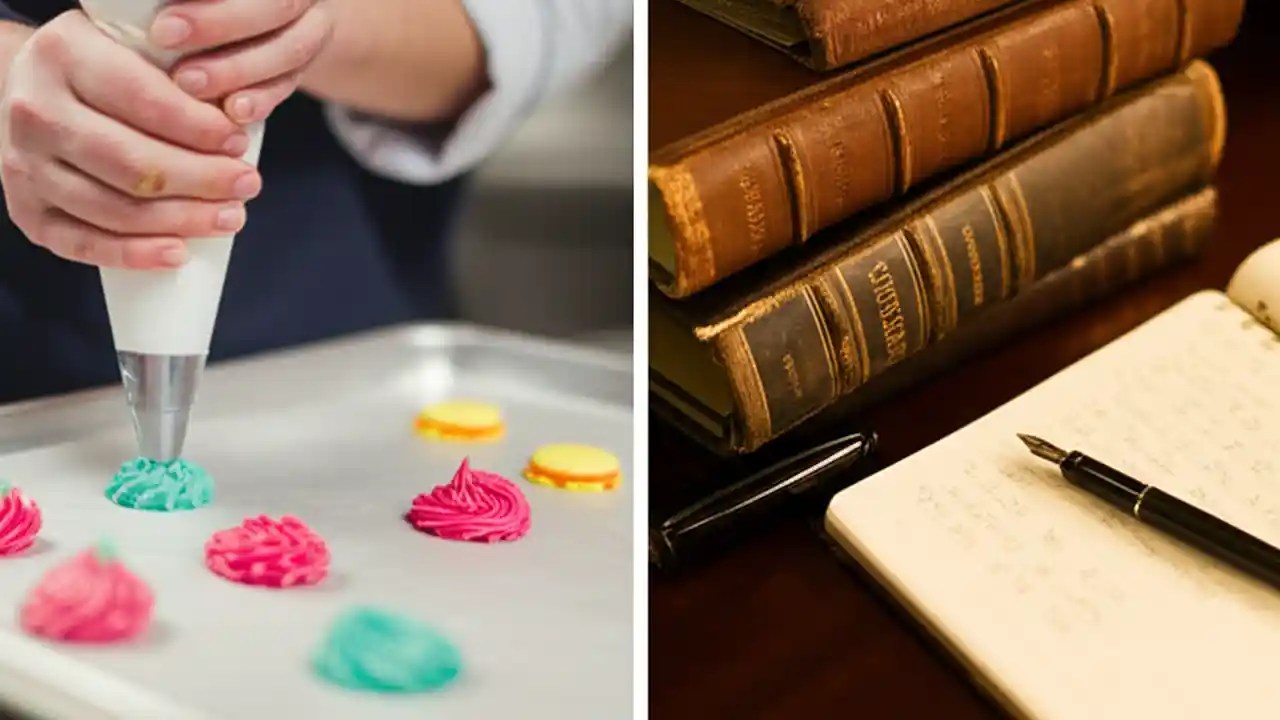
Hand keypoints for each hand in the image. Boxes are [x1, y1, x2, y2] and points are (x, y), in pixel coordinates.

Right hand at [0, 12, 260, 269]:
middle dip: (202, 179)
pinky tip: (178, 253)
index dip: (199, 128)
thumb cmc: (97, 73)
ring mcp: (26, 166)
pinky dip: (134, 254)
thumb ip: (176, 77)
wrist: (25, 92)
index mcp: (65, 56)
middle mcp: (38, 113)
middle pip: (133, 163)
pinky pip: (82, 243)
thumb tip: (237, 124)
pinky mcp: (28, 212)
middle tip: (246, 184)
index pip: (143, 99)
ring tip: (230, 217)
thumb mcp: (132, 49)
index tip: (238, 142)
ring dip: (182, 220)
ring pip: (114, 208)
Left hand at [155, 0, 333, 123]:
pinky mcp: (303, 68)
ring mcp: (312, 29)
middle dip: (219, 21)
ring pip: (291, 50)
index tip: (164, 13)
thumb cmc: (197, 1)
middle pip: (277, 3)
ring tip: (187, 82)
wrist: (249, 17)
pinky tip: (233, 110)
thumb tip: (130, 1)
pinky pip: (289, 85)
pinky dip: (260, 99)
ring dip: (236, 68)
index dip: (216, 1)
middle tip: (163, 35)